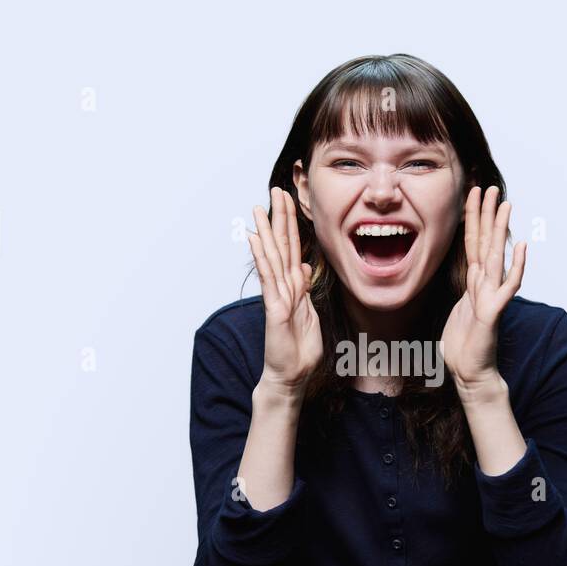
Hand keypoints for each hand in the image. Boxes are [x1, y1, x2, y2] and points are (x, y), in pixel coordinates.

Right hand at [247, 187, 322, 396]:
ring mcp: (277, 296)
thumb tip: (305, 268)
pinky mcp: (274, 308)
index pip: (293, 249)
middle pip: (281, 246)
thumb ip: (305, 290)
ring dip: (265, 231)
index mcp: (295, 287)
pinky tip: (256, 239)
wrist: (291, 376)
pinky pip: (268, 278)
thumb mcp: (310, 314)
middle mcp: (284, 287)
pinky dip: (262, 258)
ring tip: (258, 207)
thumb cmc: (299, 350)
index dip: (292, 225)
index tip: (290, 201)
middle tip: (276, 189)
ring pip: (272, 257)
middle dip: (279, 217)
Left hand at [439, 185, 526, 396]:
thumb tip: (469, 274)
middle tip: (491, 187)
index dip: (472, 218)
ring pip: (496, 257)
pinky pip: (506, 287)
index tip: (473, 193)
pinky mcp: (492, 312)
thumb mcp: (458, 309)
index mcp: (473, 283)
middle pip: (485, 242)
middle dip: (487, 214)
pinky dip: (515, 267)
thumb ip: (465, 289)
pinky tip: (522, 248)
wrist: (469, 373)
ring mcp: (490, 297)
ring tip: (505, 205)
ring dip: (500, 230)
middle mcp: (484, 285)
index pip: (472, 243)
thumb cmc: (463, 346)